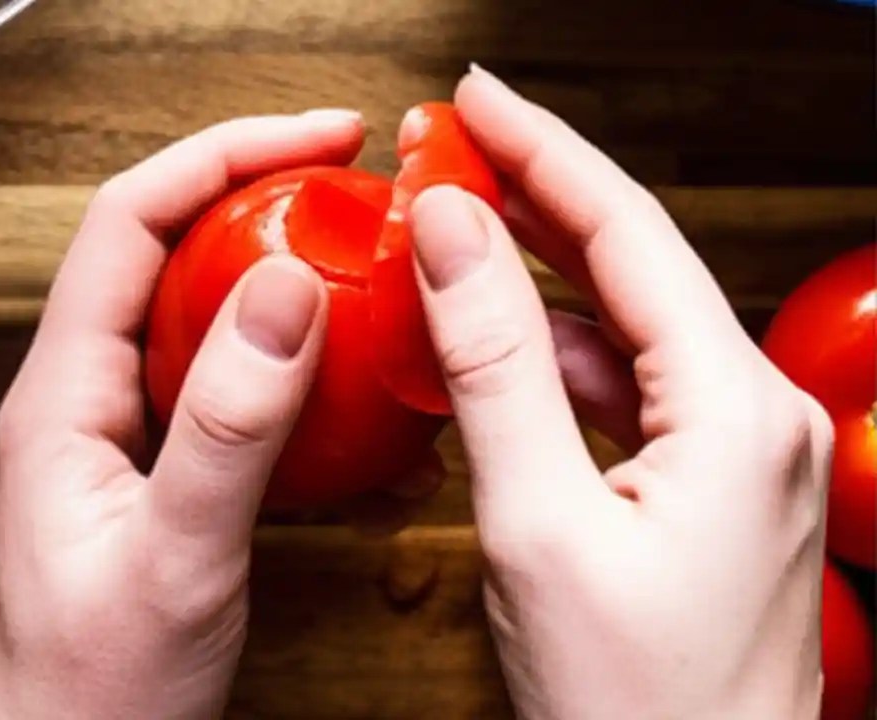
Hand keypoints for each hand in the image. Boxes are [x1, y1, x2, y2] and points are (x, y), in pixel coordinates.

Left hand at [0, 111, 367, 719]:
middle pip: (166, 260)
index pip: (128, 225)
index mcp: (58, 399)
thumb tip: (287, 291)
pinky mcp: (150, 487)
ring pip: (201, 332)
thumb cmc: (85, 699)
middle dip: (262, 212)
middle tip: (355, 202)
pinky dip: (288, 393)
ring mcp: (115, 446)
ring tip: (368, 301)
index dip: (221, 158)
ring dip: (284, 305)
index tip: (319, 139)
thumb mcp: (175, 560)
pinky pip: (221, 407)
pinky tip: (351, 421)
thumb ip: (229, 426)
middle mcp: (79, 405)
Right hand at [409, 67, 829, 718]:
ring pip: (623, 328)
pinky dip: (553, 357)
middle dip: (536, 197)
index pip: (625, 231)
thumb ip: (492, 365)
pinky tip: (494, 346)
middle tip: (452, 145)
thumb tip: (451, 232)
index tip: (474, 98)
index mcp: (732, 409)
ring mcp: (733, 456)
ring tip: (457, 232)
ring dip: (538, 278)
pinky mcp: (703, 492)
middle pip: (631, 265)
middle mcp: (752, 417)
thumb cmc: (636, 708)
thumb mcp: (537, 522)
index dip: (541, 150)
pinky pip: (624, 391)